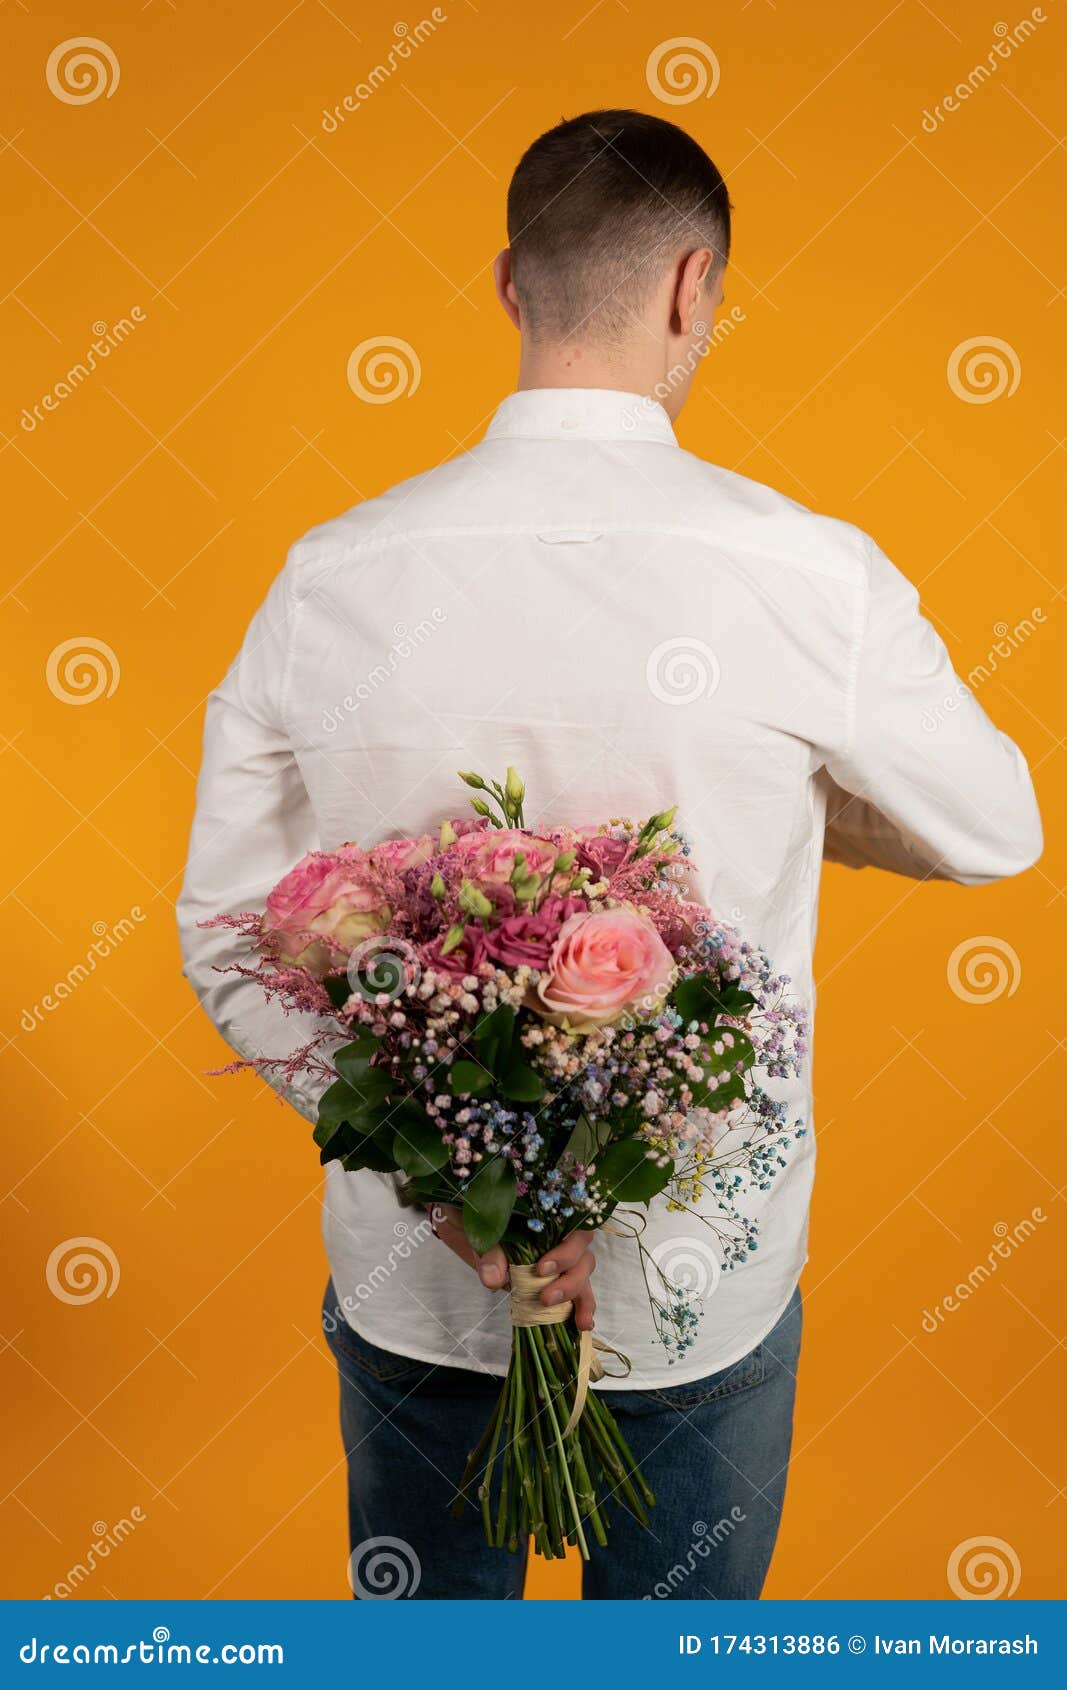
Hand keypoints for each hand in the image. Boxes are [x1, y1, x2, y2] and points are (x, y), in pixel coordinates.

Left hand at [428, 1205, 596, 1330]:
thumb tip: (493, 1279)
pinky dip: (581, 1308)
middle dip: (569, 1281)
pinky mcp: (553, 1280)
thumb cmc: (479, 1219)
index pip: (574, 1229)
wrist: (468, 1225)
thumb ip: (490, 1252)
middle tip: (546, 1298)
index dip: (565, 1251)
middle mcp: (559, 1236)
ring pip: (582, 1274)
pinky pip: (575, 1292)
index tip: (542, 1269)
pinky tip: (583, 1324)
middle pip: (582, 1256)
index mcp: (547, 1216)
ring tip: (579, 1321)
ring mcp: (559, 1259)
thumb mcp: (480, 1230)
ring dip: (580, 1297)